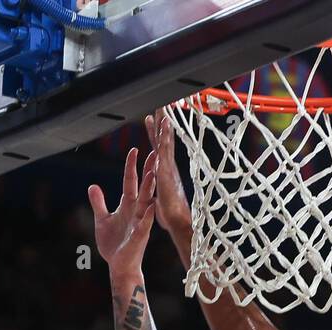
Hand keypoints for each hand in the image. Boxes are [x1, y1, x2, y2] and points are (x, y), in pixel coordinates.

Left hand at [88, 147, 156, 275]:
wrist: (118, 266)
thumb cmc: (113, 244)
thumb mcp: (102, 219)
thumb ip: (99, 203)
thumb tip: (93, 186)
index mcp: (127, 206)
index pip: (130, 182)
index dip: (131, 166)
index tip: (134, 150)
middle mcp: (136, 211)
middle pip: (143, 187)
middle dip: (148, 170)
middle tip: (154, 153)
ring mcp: (140, 223)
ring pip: (146, 202)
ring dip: (150, 188)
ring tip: (153, 173)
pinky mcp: (139, 237)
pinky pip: (144, 224)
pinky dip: (147, 216)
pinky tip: (150, 206)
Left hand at [145, 110, 191, 233]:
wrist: (176, 222)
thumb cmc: (169, 215)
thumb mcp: (157, 200)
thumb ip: (156, 193)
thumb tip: (155, 195)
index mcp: (165, 171)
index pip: (159, 148)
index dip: (157, 133)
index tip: (154, 119)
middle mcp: (167, 166)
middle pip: (164, 140)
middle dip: (162, 123)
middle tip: (162, 105)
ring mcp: (168, 167)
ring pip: (165, 141)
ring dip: (164, 124)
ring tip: (164, 108)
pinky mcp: (167, 171)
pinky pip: (165, 150)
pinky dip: (165, 136)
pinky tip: (165, 124)